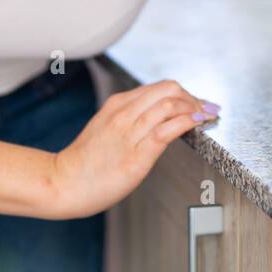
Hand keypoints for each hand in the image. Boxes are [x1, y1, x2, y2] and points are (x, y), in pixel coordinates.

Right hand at [51, 80, 218, 218]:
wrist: (64, 183)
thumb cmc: (85, 162)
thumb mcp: (106, 128)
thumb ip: (129, 119)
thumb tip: (157, 118)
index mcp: (117, 104)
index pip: (159, 87)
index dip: (184, 93)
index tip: (198, 103)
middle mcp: (124, 113)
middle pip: (169, 89)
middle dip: (193, 97)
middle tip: (206, 109)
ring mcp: (129, 133)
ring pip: (170, 105)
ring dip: (195, 108)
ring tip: (208, 116)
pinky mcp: (136, 155)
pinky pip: (167, 130)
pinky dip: (187, 122)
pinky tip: (198, 123)